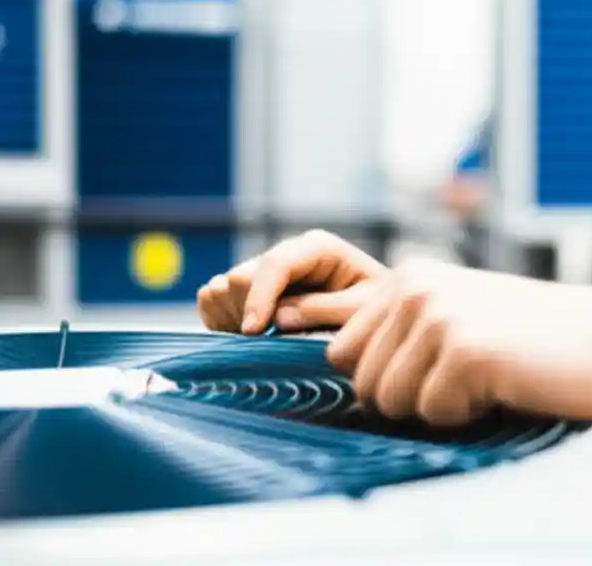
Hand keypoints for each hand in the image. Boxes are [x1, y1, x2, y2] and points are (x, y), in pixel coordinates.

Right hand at [197, 229, 384, 333]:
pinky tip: (253, 339)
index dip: (260, 297)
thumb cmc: (378, 311)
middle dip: (248, 312)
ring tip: (266, 343)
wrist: (378, 317)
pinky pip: (213, 299)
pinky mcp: (251, 290)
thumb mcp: (364, 309)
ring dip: (234, 319)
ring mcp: (266, 271)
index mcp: (316, 248)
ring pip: (222, 289)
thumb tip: (278, 317)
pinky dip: (222, 321)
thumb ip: (324, 310)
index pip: (275, 264)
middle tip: (268, 344)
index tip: (253, 331)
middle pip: (241, 277)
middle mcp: (286, 254)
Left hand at [281, 257, 591, 425]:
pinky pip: (432, 413)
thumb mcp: (455, 313)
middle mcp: (414, 289)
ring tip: (487, 376)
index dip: (386, 377)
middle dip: (406, 395)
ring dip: (438, 406)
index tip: (438, 367)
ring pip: (389, 401)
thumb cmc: (532, 337)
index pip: (342, 353)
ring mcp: (438, 317)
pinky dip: (467, 414)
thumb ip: (395, 328)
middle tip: (466, 375)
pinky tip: (504, 383)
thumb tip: (310, 337)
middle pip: (358, 380)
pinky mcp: (465, 351)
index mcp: (405, 278)